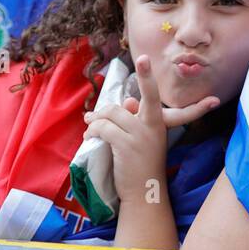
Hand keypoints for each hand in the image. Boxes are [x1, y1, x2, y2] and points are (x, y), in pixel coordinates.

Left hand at [82, 55, 219, 205]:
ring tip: (90, 131)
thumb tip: (129, 101)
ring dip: (96, 122)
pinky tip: (90, 139)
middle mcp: (152, 124)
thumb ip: (136, 117)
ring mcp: (140, 134)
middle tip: (121, 85)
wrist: (144, 191)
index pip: (153, 95)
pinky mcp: (126, 144)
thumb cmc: (144, 164)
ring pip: (111, 114)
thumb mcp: (145, 138)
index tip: (144, 59)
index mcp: (159, 121)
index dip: (148, 76)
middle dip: (131, 87)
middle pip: (135, 100)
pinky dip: (93, 132)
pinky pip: (103, 128)